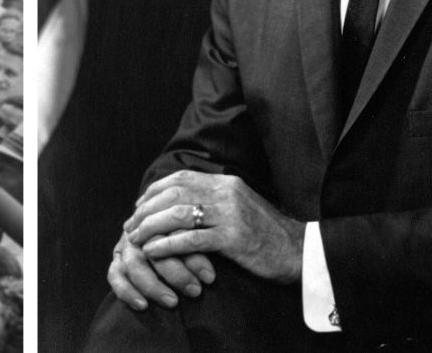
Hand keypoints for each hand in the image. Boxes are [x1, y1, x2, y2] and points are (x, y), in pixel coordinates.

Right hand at [106, 232, 216, 310]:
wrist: (160, 231)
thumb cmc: (187, 239)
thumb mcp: (195, 237)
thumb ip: (199, 248)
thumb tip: (210, 275)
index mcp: (162, 221)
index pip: (175, 236)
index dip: (193, 258)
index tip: (209, 278)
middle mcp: (142, 231)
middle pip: (153, 250)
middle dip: (176, 273)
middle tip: (195, 291)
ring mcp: (127, 244)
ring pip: (133, 264)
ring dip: (152, 285)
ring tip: (172, 302)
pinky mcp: (117, 259)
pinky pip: (115, 275)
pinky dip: (126, 291)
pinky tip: (142, 305)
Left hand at [126, 170, 304, 282]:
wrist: (300, 252)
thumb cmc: (266, 235)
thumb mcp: (238, 207)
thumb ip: (212, 201)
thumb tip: (176, 203)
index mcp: (226, 182)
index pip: (179, 179)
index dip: (153, 193)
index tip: (138, 208)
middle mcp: (226, 193)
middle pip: (173, 195)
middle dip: (146, 211)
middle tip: (130, 226)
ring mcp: (231, 214)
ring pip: (178, 214)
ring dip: (151, 227)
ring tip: (136, 239)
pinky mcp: (233, 238)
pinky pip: (191, 239)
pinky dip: (167, 245)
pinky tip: (153, 251)